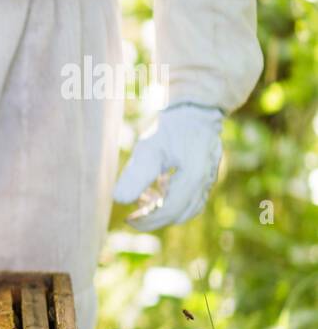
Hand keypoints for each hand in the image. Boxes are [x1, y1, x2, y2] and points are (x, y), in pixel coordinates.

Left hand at [113, 102, 223, 231]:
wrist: (196, 108)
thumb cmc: (171, 127)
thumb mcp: (149, 149)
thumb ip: (136, 176)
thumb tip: (120, 200)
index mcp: (194, 177)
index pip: (170, 210)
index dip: (148, 220)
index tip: (128, 219)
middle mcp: (206, 181)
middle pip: (180, 214)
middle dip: (155, 219)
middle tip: (133, 217)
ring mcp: (210, 179)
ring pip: (188, 208)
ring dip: (165, 210)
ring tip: (144, 200)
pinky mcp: (207, 175)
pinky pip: (192, 197)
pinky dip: (173, 200)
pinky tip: (156, 189)